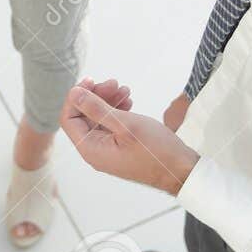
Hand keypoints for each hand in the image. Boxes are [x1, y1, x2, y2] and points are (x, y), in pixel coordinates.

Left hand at [61, 79, 199, 195]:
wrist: (182, 171)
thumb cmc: (157, 151)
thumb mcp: (125, 124)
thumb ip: (97, 108)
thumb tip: (75, 94)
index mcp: (91, 149)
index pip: (69, 118)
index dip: (77, 97)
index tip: (91, 81)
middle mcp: (96, 151)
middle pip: (83, 116)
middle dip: (96, 95)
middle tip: (113, 83)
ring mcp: (108, 150)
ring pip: (98, 118)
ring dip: (108, 100)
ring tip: (125, 90)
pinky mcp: (120, 147)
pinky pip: (111, 125)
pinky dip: (117, 110)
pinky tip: (129, 102)